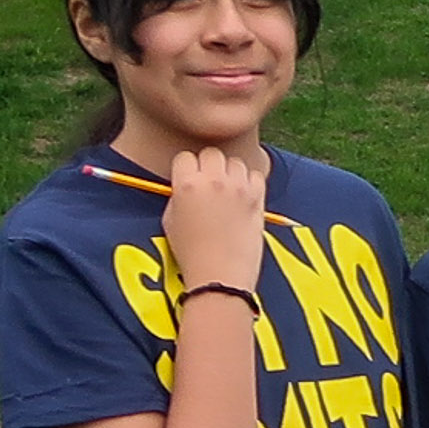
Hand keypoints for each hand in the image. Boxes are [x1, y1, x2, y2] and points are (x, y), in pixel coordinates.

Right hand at [160, 141, 271, 315]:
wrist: (220, 274)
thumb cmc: (191, 252)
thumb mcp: (170, 219)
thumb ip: (178, 194)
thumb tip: (187, 184)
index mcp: (186, 184)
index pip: (185, 157)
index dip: (186, 169)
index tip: (189, 180)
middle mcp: (214, 180)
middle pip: (212, 154)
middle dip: (208, 165)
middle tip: (209, 183)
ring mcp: (239, 187)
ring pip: (235, 162)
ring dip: (230, 172)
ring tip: (227, 191)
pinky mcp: (258, 198)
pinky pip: (256, 175)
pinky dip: (250, 182)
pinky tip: (244, 196)